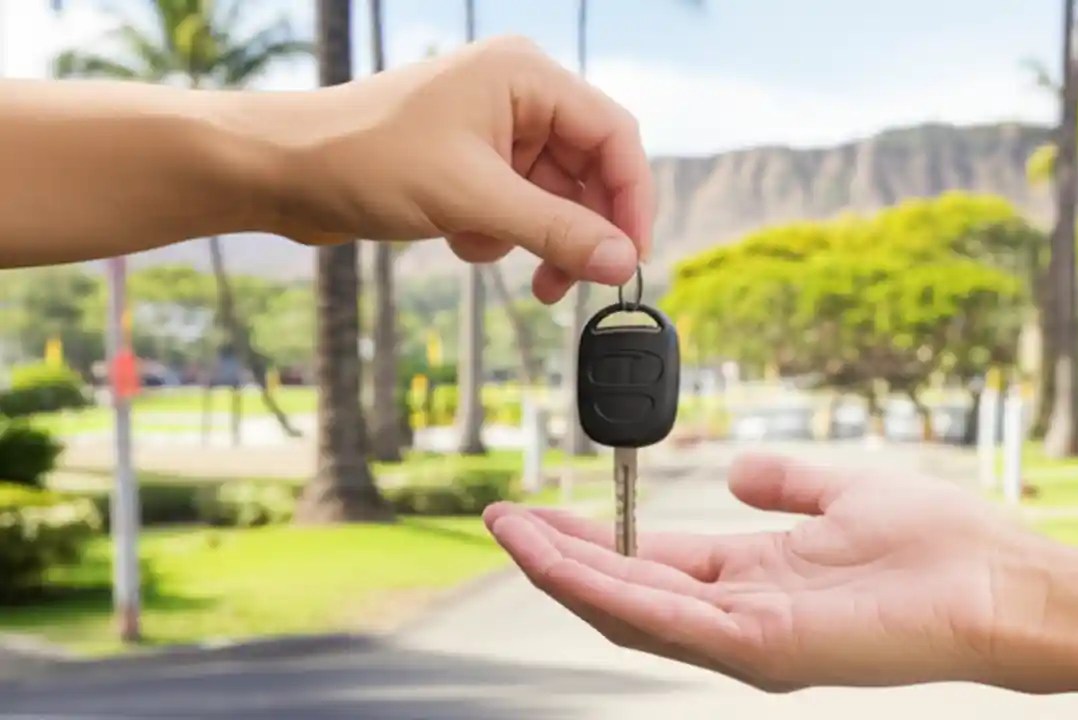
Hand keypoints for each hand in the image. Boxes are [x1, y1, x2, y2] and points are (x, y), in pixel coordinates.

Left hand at [274, 35, 652, 303]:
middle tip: (570, 283)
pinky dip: (498, 232)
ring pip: (552, 196)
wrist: (280, 171)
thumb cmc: (363, 159)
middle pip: (587, 171)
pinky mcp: (470, 161)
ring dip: (532, 237)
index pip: (613, 136)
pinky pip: (516, 205)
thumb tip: (621, 262)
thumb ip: (556, 231)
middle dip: (577, 229)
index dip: (631, 200)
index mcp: (525, 76)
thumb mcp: (472, 201)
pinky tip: (458, 236)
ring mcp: (493, 129)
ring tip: (493, 253)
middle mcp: (517, 95)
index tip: (630, 259)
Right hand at [483, 453, 1052, 691]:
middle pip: (625, 587)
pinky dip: (600, 587)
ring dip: (561, 571)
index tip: (542, 509)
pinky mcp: (757, 646)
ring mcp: (743, 637)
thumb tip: (735, 470)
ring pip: (626, 608)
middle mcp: (738, 614)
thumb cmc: (938, 542)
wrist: (999, 584)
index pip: (652, 561)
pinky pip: (660, 616)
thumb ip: (783, 482)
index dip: (593, 538)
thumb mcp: (841, 490)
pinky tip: (556, 558)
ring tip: (510, 532)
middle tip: (502, 519)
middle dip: (558, 555)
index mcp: (754, 578)